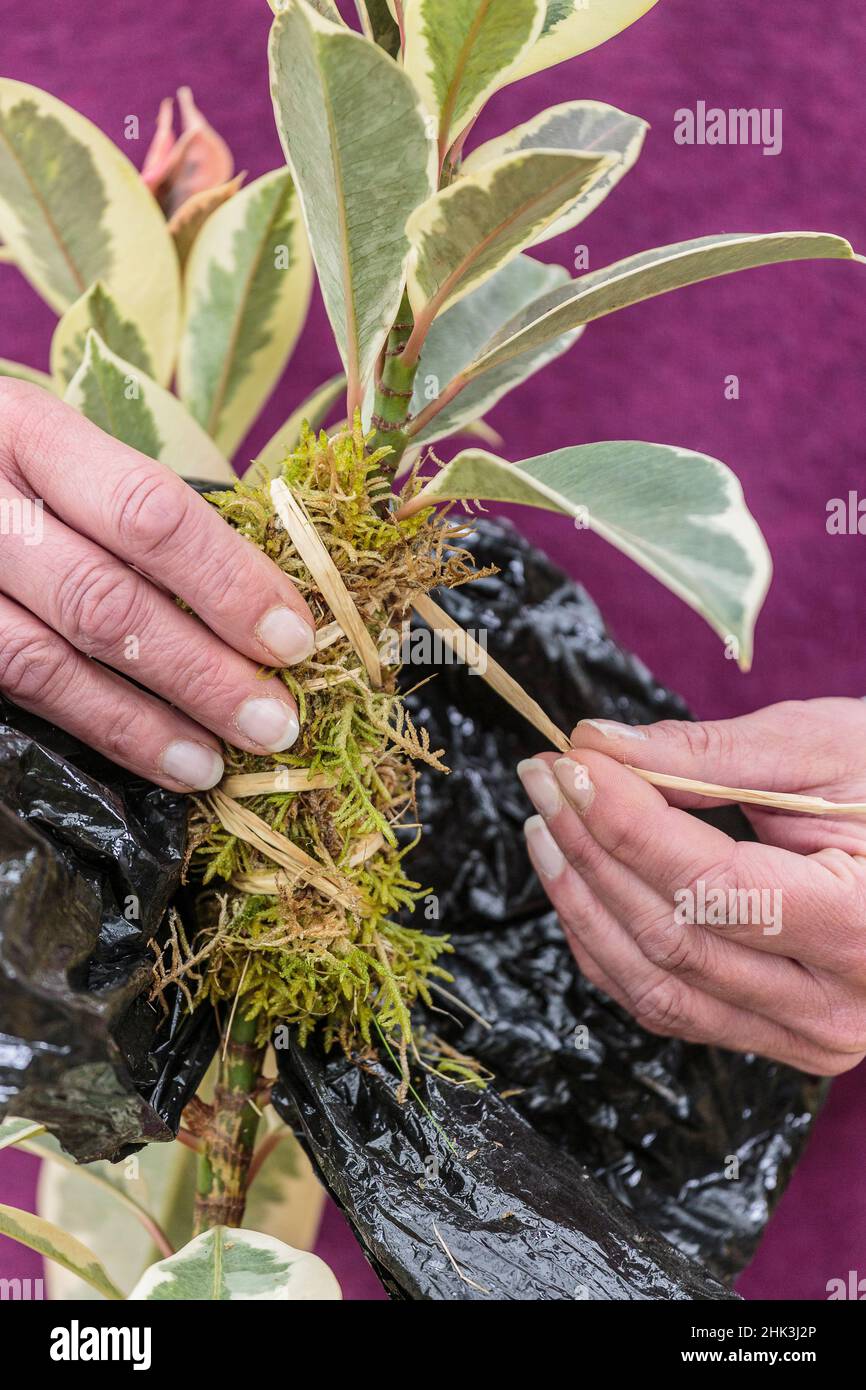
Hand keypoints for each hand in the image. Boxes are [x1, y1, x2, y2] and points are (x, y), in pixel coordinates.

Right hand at [0, 380, 315, 790]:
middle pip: (103, 599)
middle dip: (201, 671)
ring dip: (146, 723)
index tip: (293, 637)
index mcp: (30, 433)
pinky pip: (16, 691)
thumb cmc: (11, 467)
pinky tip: (154, 759)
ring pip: (47, 662)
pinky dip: (95, 729)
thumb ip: (138, 511)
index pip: (148, 512)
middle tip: (273, 721)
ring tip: (214, 762)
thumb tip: (259, 600)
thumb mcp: (64, 454)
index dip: (228, 582)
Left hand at [518, 698, 865, 1075]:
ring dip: (584, 902)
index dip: (627, 824)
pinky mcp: (774, 1038)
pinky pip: (667, 1006)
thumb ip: (710, 754)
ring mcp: (804, 1036)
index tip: (570, 763)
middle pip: (673, 938)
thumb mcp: (824, 748)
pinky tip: (578, 882)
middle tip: (542, 776)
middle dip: (590, 851)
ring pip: (656, 987)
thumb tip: (597, 744)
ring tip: (545, 824)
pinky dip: (608, 946)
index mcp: (864, 925)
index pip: (713, 885)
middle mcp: (837, 1007)